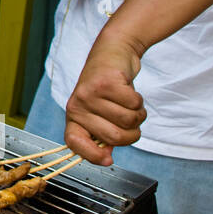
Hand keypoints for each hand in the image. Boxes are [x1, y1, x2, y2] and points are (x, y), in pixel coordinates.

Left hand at [64, 33, 145, 165]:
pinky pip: (134, 104)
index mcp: (74, 118)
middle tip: (132, 120)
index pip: (74, 143)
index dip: (91, 155)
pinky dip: (138, 100)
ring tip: (129, 103)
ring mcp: (90, 94)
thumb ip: (103, 136)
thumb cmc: (108, 90)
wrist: (112, 54)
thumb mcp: (100, 113)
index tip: (108, 160)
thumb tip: (106, 159)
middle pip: (114, 136)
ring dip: (138, 114)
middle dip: (132, 133)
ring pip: (128, 120)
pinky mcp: (106, 82)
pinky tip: (129, 90)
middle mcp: (77, 106)